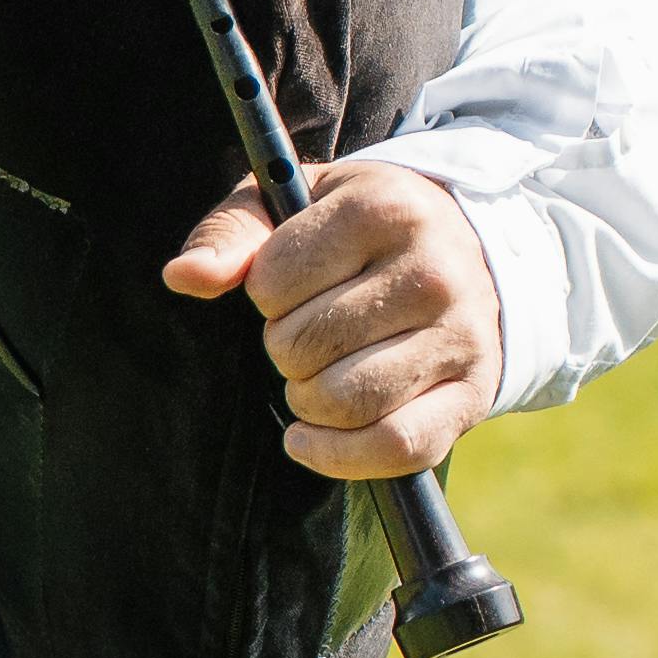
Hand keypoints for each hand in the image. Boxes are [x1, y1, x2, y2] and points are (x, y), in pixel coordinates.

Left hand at [159, 158, 499, 482]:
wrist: (474, 248)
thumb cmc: (364, 226)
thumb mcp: (298, 202)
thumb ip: (232, 232)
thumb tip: (183, 276)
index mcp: (385, 209)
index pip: (274, 281)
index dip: (264, 293)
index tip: (292, 285)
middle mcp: (431, 272)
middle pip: (303, 346)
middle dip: (285, 348)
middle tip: (310, 331)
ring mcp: (459, 337)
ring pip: (343, 401)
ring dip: (307, 402)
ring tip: (317, 376)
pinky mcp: (471, 395)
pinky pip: (393, 446)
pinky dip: (338, 455)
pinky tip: (309, 438)